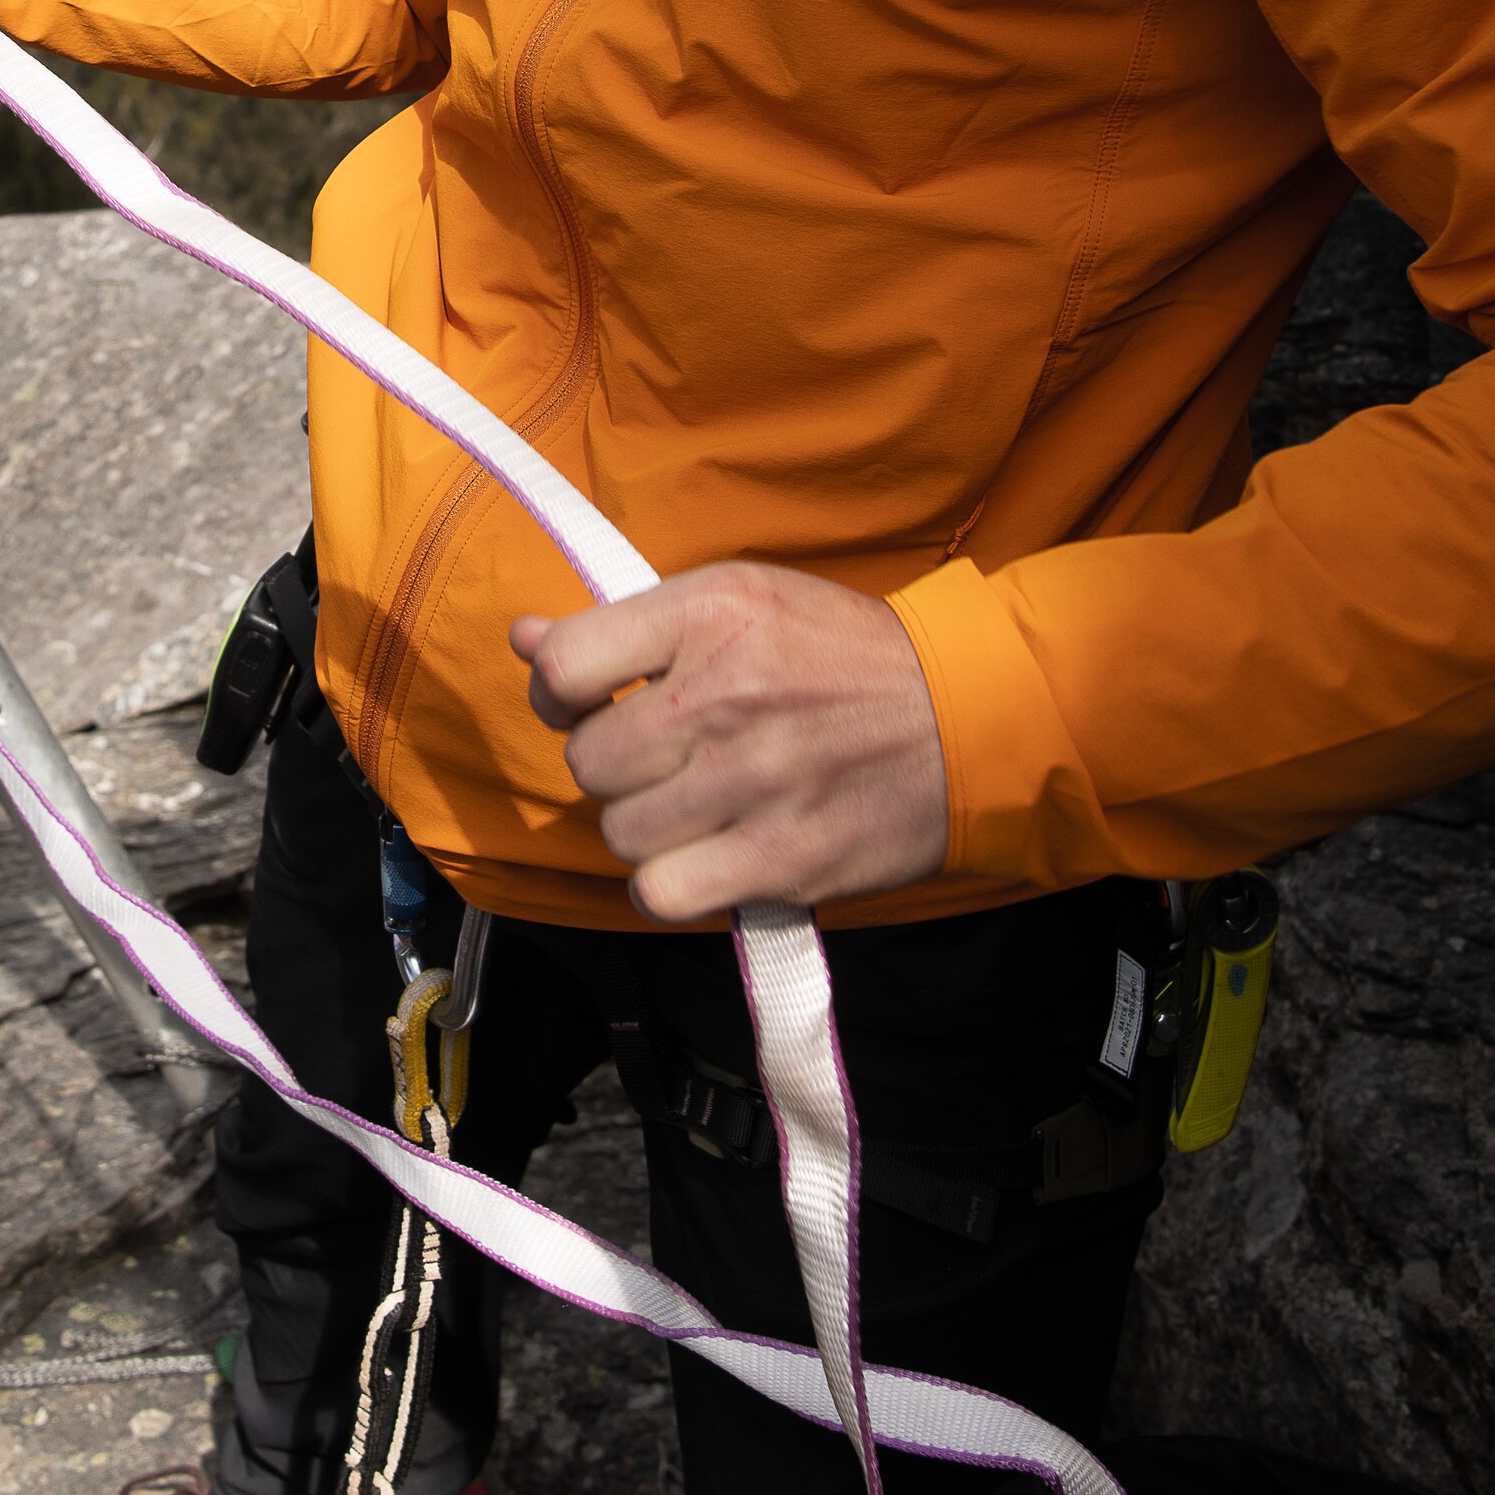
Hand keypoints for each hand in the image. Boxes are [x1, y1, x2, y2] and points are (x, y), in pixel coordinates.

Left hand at [510, 561, 949, 923]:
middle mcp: (724, 693)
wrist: (971, 718)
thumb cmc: (848, 657)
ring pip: (621, 832)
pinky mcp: (782, 858)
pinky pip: (662, 893)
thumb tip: (523, 639)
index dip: (560, 695)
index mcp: (714, 613)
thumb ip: (630, 625)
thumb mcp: (744, 602)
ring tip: (700, 805)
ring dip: (648, 828)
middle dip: (617, 767)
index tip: (592, 704)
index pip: (565, 666)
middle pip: (589, 762)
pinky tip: (708, 857)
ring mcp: (753, 781)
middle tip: (669, 759)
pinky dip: (673, 884)